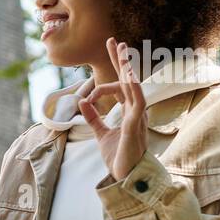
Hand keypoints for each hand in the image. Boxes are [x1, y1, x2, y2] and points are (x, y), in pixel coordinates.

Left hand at [80, 37, 147, 181]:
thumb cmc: (118, 157)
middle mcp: (136, 111)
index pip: (121, 86)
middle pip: (129, 80)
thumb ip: (93, 118)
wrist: (126, 177)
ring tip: (122, 51)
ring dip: (128, 69)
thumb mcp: (101, 134)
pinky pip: (137, 104)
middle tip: (114, 41)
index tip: (96, 79)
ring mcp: (138, 117)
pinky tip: (128, 77)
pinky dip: (132, 90)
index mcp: (128, 112)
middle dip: (121, 61)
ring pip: (134, 88)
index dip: (111, 76)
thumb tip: (81, 102)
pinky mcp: (135, 126)